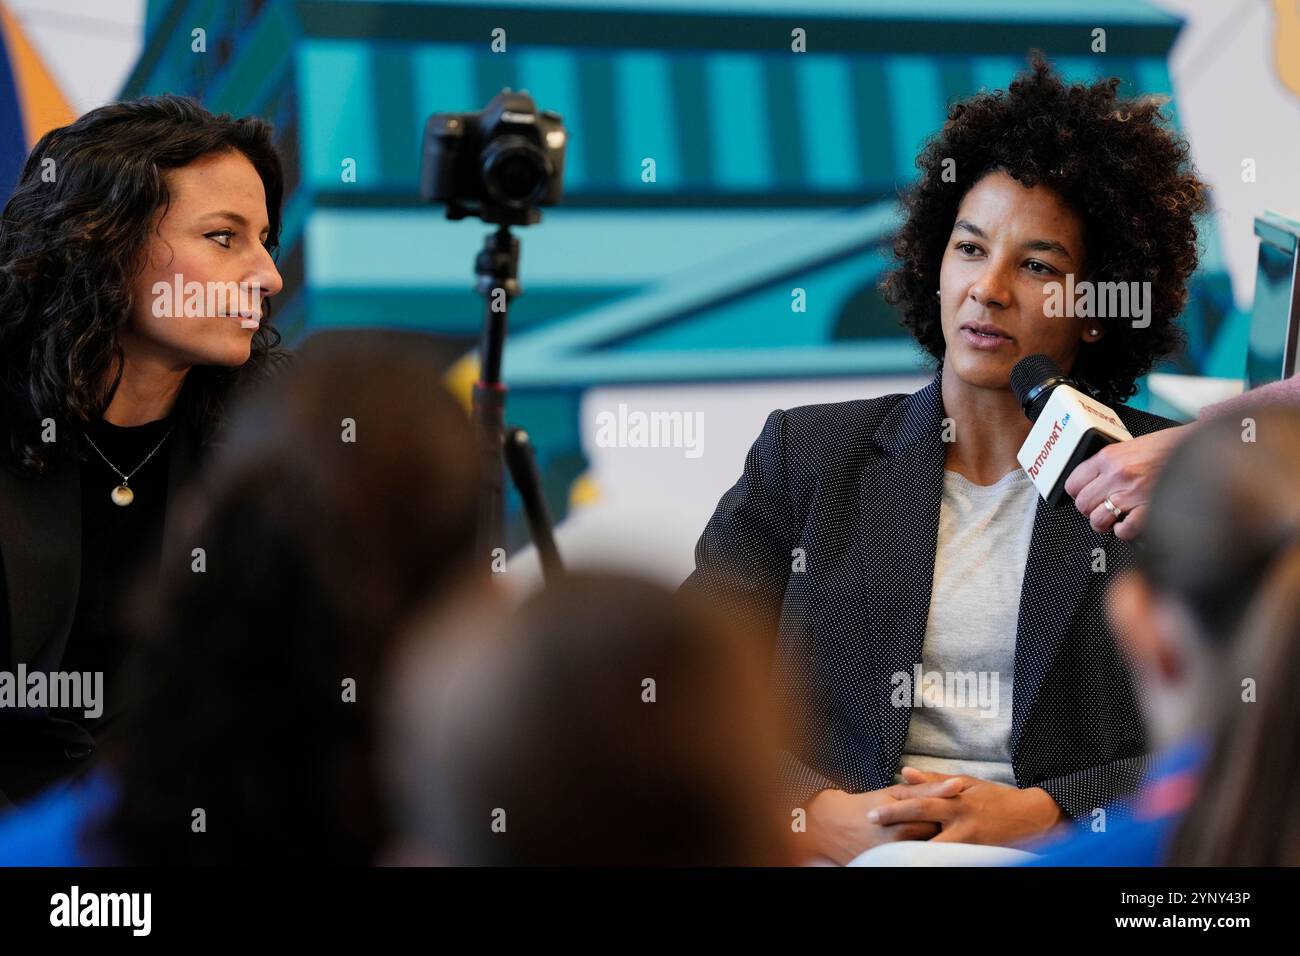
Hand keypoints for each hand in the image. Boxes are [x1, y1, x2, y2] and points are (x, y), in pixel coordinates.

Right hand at [806, 777, 968, 864]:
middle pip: (939, 840)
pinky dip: (922, 851)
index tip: (955, 810)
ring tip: (935, 832)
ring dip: (936, 841)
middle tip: (949, 822)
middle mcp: (902, 846)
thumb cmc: (865, 805)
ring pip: (930, 851)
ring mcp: (897, 860)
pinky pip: (917, 860)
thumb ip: (927, 789)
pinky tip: (920, 843)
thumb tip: (957, 784)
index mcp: (906, 824)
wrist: (831, 827)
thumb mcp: (894, 793)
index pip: (943, 822)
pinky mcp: (892, 866)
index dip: (952, 814)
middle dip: (947, 830)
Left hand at [864, 767, 1067, 846]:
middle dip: (898, 833)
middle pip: (923, 828)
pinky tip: (920, 861)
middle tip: (874, 835)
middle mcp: (962, 821)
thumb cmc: (994, 798)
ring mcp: (971, 841)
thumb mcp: (965, 783)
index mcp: (955, 801)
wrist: (1032, 817)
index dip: (894, 810)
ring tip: (890, 855)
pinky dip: (935, 859)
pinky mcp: (979, 855)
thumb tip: (904, 772)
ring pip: (936, 850)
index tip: (871, 814)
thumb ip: (933, 780)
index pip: (919, 804)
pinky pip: (951, 858)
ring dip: (913, 851)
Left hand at [1064, 424, 1192, 539]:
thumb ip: (1111, 463)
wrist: (1200, 447)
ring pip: (1098, 520)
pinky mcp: (1149, 509)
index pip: (1073, 483)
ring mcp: (1132, 493)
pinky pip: (1124, 530)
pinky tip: (1130, 524)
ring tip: (1114, 519)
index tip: (1083, 497)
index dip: (1077, 493)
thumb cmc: (1170, 447)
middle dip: (1090, 511)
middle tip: (1101, 509)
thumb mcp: (1132, 446)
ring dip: (1104, 524)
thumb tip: (1094, 481)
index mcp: (1109, 457)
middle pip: (1083, 504)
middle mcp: (1117, 475)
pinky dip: (1124, 531)